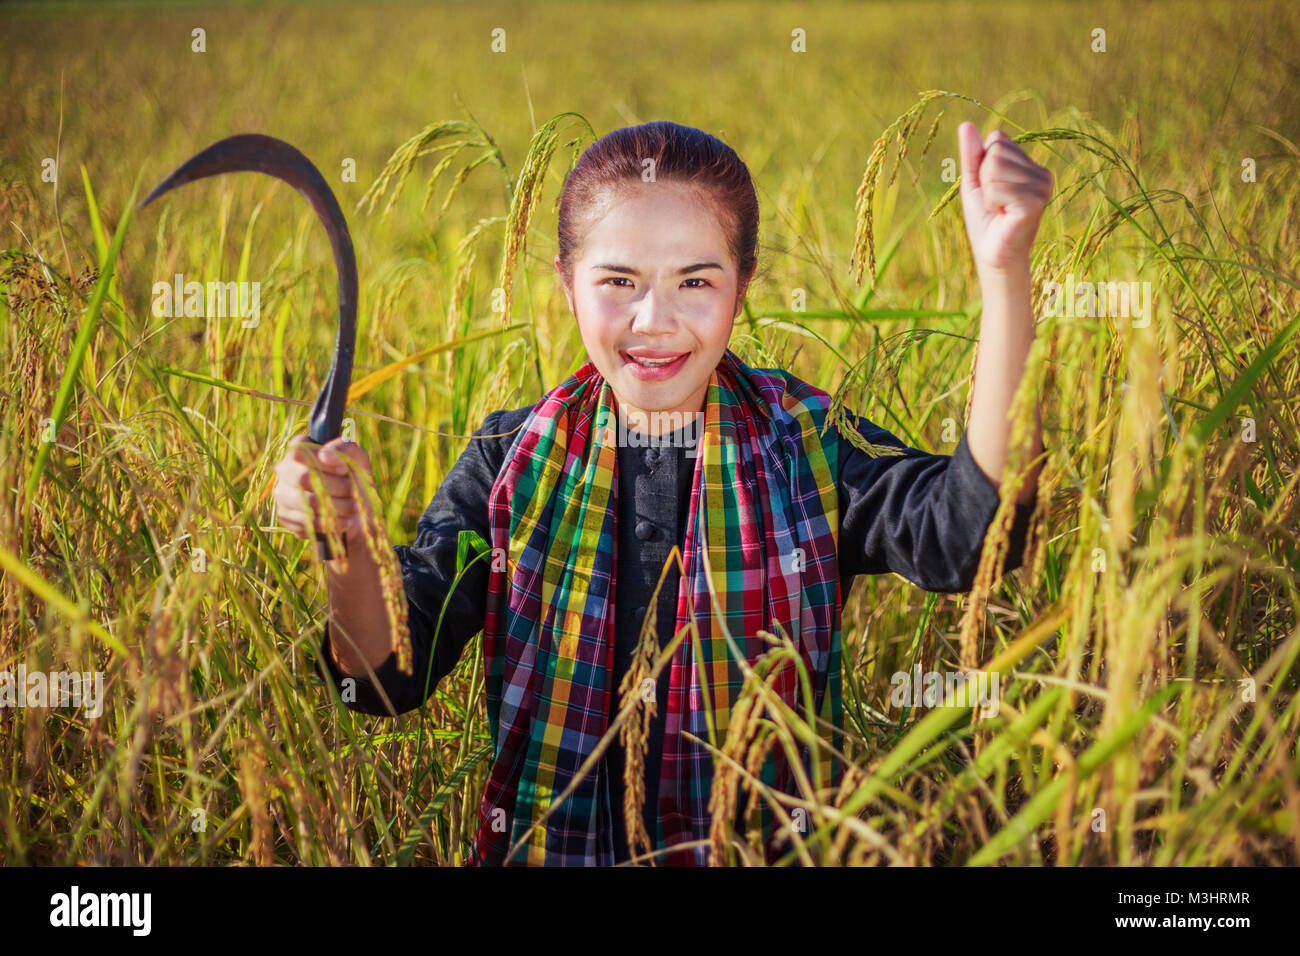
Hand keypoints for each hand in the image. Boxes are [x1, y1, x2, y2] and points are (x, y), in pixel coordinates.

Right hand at [273, 436, 373, 544]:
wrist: (355, 506)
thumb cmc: (354, 476)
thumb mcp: (356, 457)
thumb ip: (344, 448)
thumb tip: (325, 455)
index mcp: (299, 449)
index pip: (300, 452)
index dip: (324, 463)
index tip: (344, 471)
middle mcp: (284, 469)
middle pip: (303, 479)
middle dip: (335, 487)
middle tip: (353, 493)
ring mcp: (282, 494)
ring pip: (307, 503)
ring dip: (336, 507)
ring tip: (353, 508)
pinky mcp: (285, 516)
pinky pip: (306, 522)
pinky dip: (330, 524)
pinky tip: (345, 522)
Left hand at [958, 122, 1052, 273]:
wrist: (993, 256)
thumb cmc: (985, 222)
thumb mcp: (974, 184)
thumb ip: (972, 156)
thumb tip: (966, 125)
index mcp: (1030, 165)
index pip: (997, 139)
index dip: (983, 166)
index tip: (991, 190)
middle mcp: (1042, 173)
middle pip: (995, 151)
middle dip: (984, 179)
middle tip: (995, 204)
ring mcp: (1042, 187)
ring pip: (994, 168)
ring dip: (987, 194)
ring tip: (999, 211)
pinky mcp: (1034, 202)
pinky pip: (997, 188)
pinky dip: (991, 203)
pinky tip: (1003, 216)